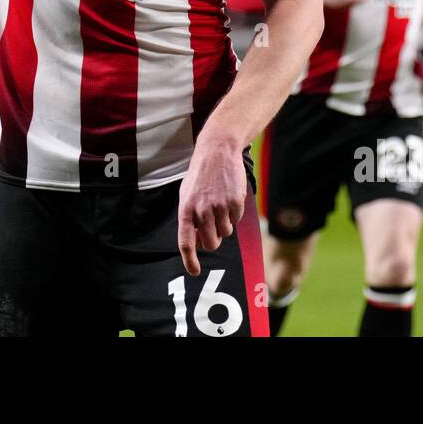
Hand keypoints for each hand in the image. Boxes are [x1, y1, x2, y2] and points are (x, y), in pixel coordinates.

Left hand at [177, 134, 246, 276]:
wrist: (217, 151)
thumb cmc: (200, 176)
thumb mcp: (187, 195)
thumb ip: (190, 218)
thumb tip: (196, 242)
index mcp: (186, 210)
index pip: (186, 242)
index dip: (190, 260)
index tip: (195, 272)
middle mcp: (202, 211)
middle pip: (210, 243)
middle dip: (213, 240)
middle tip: (213, 227)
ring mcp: (219, 207)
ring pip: (225, 233)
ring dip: (224, 224)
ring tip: (219, 204)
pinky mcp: (235, 203)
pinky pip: (236, 221)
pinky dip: (234, 214)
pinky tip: (228, 197)